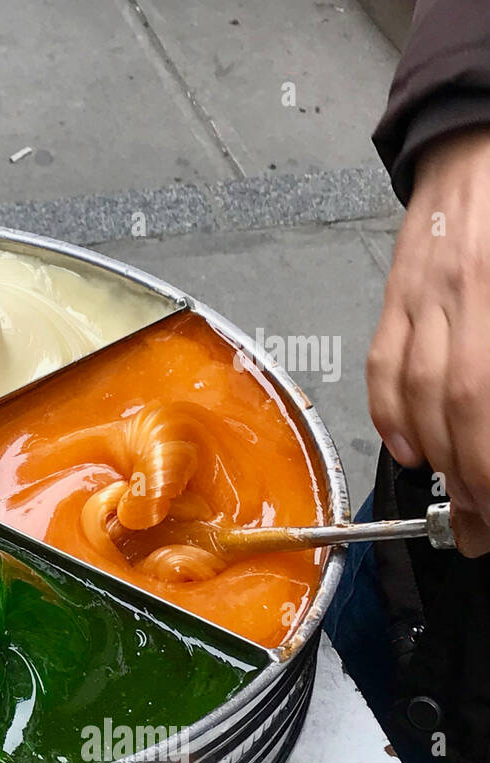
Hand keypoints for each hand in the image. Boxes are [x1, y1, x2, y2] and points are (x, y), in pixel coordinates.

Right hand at [368, 127, 489, 552]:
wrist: (483, 136)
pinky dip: (389, 413)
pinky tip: (410, 447)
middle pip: (456, 406)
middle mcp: (463, 293)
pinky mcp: (396, 294)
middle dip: (471, 480)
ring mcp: (421, 295)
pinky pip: (382, 363)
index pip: (488, 397)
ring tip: (454, 501)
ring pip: (416, 393)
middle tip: (479, 529)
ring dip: (435, 457)